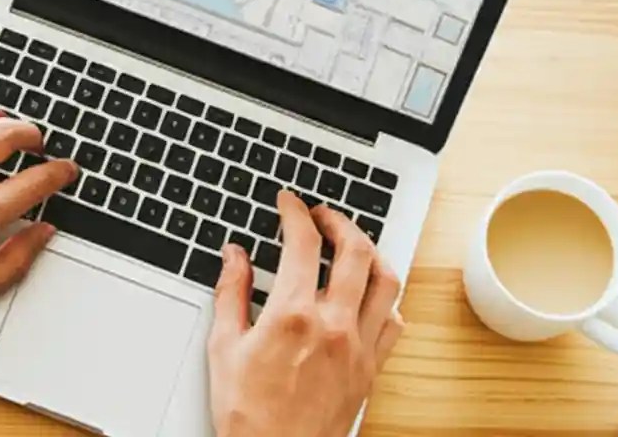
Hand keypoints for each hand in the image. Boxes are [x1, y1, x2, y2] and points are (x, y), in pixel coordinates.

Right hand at [207, 191, 402, 436]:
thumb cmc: (247, 415)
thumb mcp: (224, 348)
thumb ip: (231, 293)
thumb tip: (234, 256)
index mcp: (293, 316)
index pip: (303, 242)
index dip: (295, 212)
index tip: (289, 203)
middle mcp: (333, 326)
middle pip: (355, 250)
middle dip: (339, 221)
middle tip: (322, 215)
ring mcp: (358, 347)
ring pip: (386, 281)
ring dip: (371, 253)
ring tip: (352, 245)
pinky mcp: (371, 369)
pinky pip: (393, 322)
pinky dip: (386, 299)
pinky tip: (368, 295)